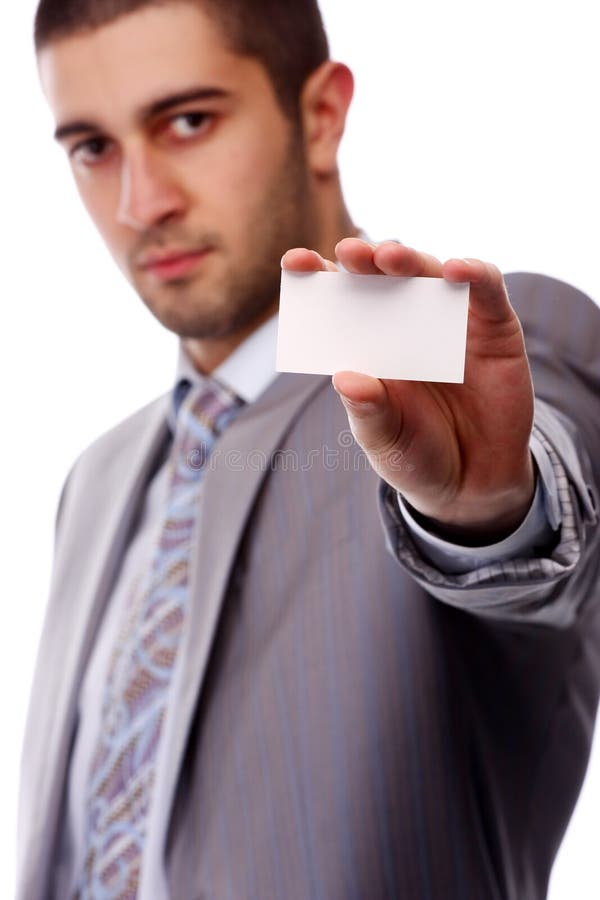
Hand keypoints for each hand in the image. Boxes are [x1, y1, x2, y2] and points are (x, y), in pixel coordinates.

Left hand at [281, 238, 535, 542]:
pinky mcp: (495, 325)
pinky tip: (457, 270)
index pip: (339, 301)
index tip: (295, 263)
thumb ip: (369, 411)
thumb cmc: (417, 454)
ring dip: (410, 259)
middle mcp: (406, 322)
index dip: (318, 277)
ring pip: (429, 273)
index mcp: (368, 343)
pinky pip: (486, 289)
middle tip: (350, 252)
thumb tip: (344, 380)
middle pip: (382, 276)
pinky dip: (474, 273)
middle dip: (364, 259)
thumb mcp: (385, 440)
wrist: (474, 482)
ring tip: (391, 258)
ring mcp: (450, 319)